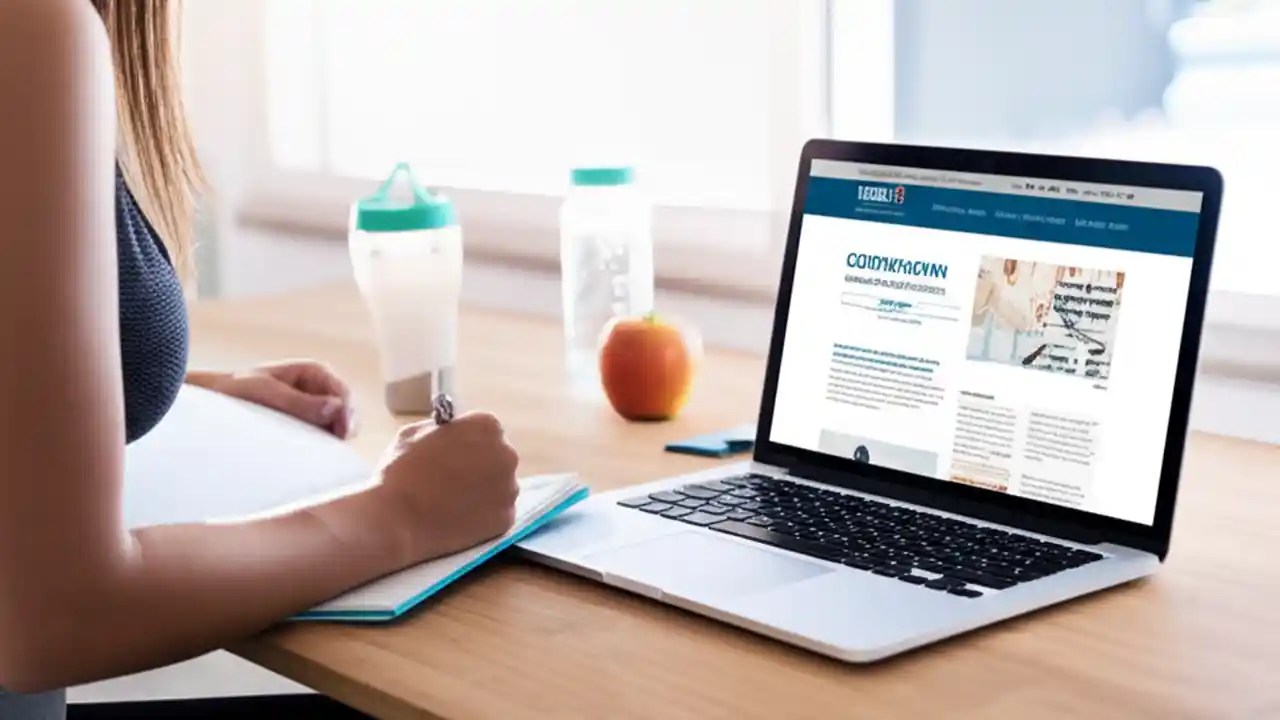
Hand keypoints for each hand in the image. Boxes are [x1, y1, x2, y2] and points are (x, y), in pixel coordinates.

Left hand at [194, 360, 355, 438]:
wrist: (216, 400)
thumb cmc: (237, 390)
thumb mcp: (266, 392)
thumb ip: (300, 401)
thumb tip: (337, 407)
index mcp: (316, 372)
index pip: (345, 393)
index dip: (349, 414)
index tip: (343, 434)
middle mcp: (321, 389)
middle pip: (349, 412)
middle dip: (346, 428)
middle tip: (334, 447)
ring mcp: (317, 408)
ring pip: (341, 427)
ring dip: (335, 438)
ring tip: (321, 451)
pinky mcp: (310, 425)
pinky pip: (327, 437)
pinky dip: (326, 445)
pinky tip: (314, 453)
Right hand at [373, 412, 519, 561]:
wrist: (395, 518)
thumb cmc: (400, 469)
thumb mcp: (416, 432)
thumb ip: (443, 429)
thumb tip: (452, 434)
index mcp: (487, 426)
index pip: (485, 430)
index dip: (469, 442)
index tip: (455, 453)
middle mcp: (506, 454)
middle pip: (498, 458)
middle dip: (480, 466)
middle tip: (454, 480)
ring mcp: (509, 488)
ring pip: (500, 487)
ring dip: (483, 492)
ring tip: (454, 503)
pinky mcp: (506, 519)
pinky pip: (497, 513)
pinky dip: (483, 517)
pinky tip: (459, 519)